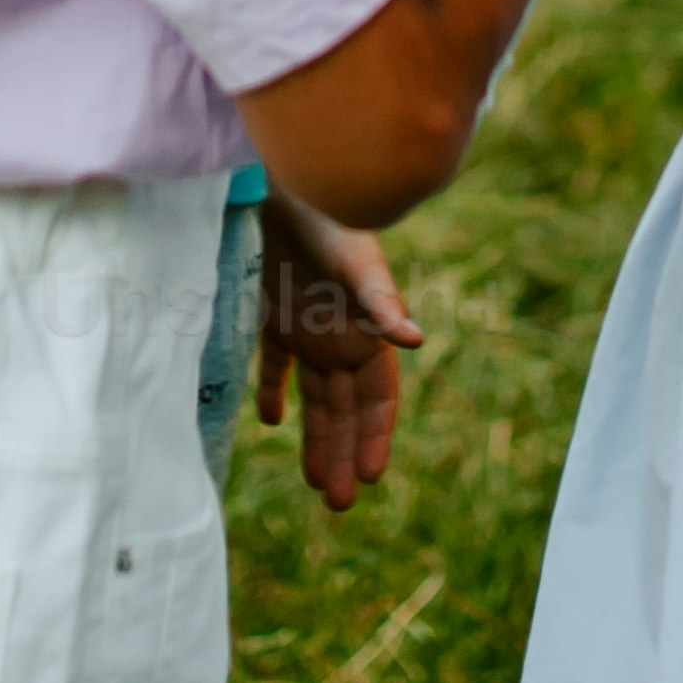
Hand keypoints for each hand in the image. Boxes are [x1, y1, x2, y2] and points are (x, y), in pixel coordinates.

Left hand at [251, 194, 420, 508]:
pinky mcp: (274, 317)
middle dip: (345, 452)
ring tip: (314, 482)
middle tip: (338, 502)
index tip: (371, 475)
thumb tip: (415, 341)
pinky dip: (273, 391)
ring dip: (315, 436)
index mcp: (366, 329)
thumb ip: (381, 302)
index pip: (377, 396)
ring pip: (316, 396)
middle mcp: (341, 335)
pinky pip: (276, 365)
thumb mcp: (355, 261)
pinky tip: (268, 420)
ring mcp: (309, 328)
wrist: (283, 179)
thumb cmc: (326, 214)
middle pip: (347, 408)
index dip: (376, 434)